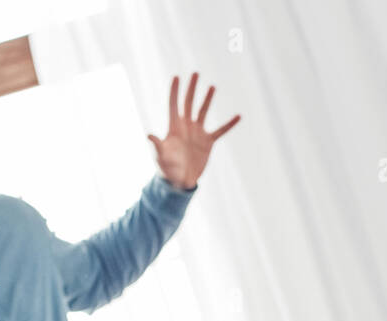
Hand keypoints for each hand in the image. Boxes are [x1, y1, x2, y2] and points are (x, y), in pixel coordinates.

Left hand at [146, 72, 240, 190]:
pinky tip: (238, 116)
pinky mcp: (208, 142)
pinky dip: (229, 124)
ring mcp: (198, 133)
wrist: (180, 182)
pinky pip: (221, 131)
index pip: (174, 104)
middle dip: (191, 88)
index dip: (175, 91)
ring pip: (203, 111)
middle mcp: (186, 126)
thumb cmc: (167, 169)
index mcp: (174, 127)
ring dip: (207, 99)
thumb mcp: (161, 157)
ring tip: (212, 86)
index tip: (177, 77)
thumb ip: (157, 145)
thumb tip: (148, 135)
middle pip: (188, 102)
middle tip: (195, 73)